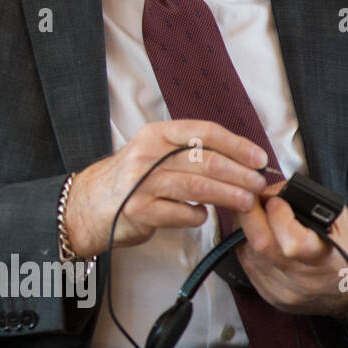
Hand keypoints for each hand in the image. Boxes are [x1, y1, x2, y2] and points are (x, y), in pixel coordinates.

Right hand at [63, 120, 268, 257]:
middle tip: (258, 184)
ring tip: (246, 202)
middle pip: (206, 161)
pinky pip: (184, 213)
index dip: (236, 145)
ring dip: (229, 195)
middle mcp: (147, 155)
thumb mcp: (152, 152)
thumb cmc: (130, 179)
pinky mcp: (141, 211)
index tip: (258, 158)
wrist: (89, 204)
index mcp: (154, 134)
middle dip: (240, 174)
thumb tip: (238, 160)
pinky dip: (199, 215)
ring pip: (199, 187)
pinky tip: (202, 215)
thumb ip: (187, 152)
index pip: (203, 132)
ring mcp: (142, 184)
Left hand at [235, 184, 347, 316]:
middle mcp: (303, 280)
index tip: (276, 201)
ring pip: (246, 251)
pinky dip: (246, 245)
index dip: (279, 217)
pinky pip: (245, 264)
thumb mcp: (340, 221)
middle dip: (249, 213)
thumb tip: (269, 191)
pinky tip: (257, 237)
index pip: (294, 243)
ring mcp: (283, 290)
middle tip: (253, 199)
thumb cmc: (346, 251)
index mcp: (327, 260)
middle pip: (261, 245)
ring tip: (257, 217)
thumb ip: (308, 202)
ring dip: (245, 228)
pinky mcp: (268, 295)